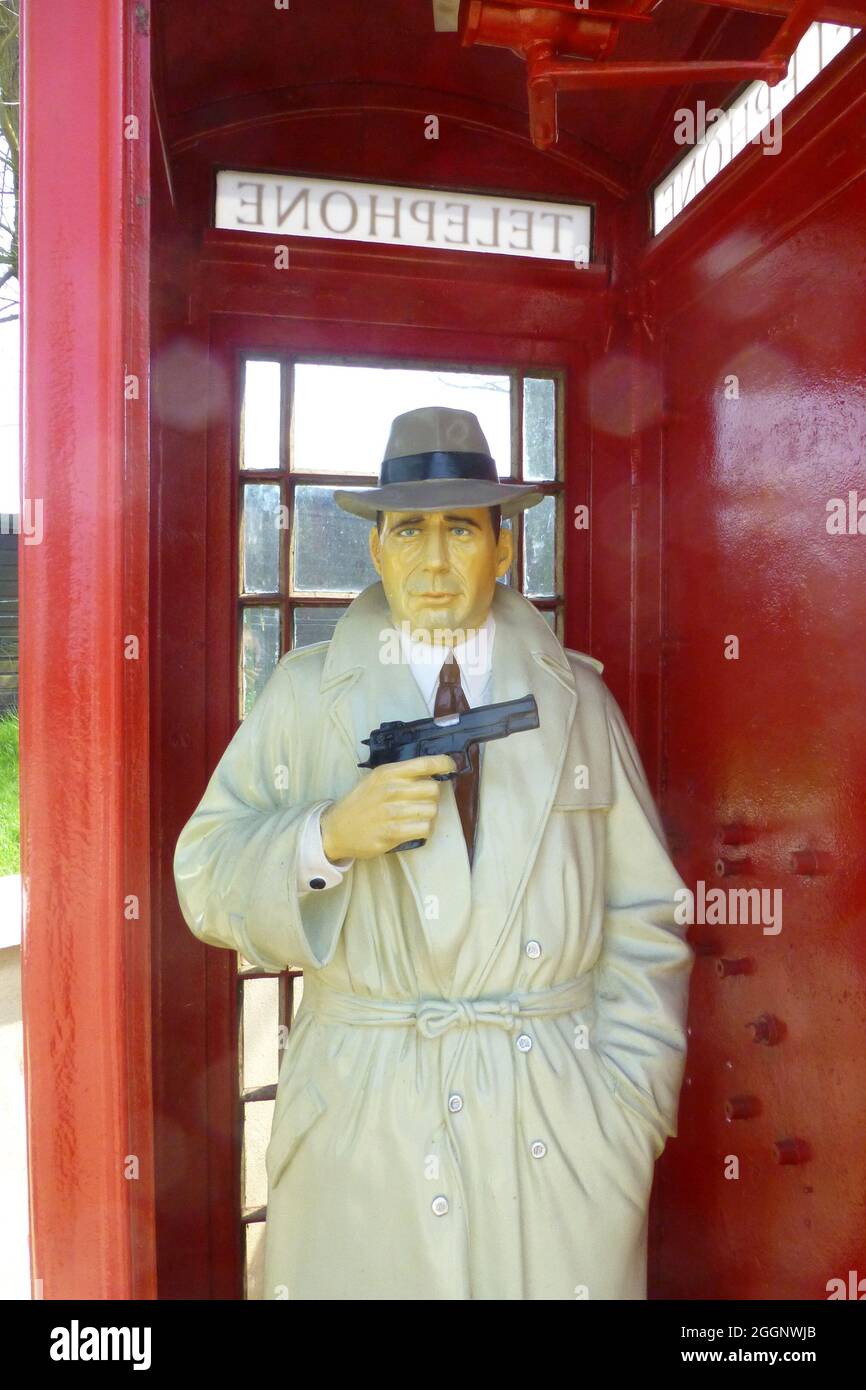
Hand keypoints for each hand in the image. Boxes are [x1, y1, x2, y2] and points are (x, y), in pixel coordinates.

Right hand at [320, 755, 455, 860]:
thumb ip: (401, 775)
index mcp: (388, 772)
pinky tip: (412, 828)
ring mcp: (392, 812)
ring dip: (427, 815)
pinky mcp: (392, 833)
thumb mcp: (376, 780)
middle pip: (434, 790)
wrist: (336, 829)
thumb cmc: (360, 803)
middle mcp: (391, 790)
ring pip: (431, 811)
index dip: (444, 764)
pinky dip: (423, 829)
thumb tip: (433, 772)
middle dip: (432, 797)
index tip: (450, 767)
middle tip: (421, 802)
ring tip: (414, 817)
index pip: (426, 763)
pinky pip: (424, 829)